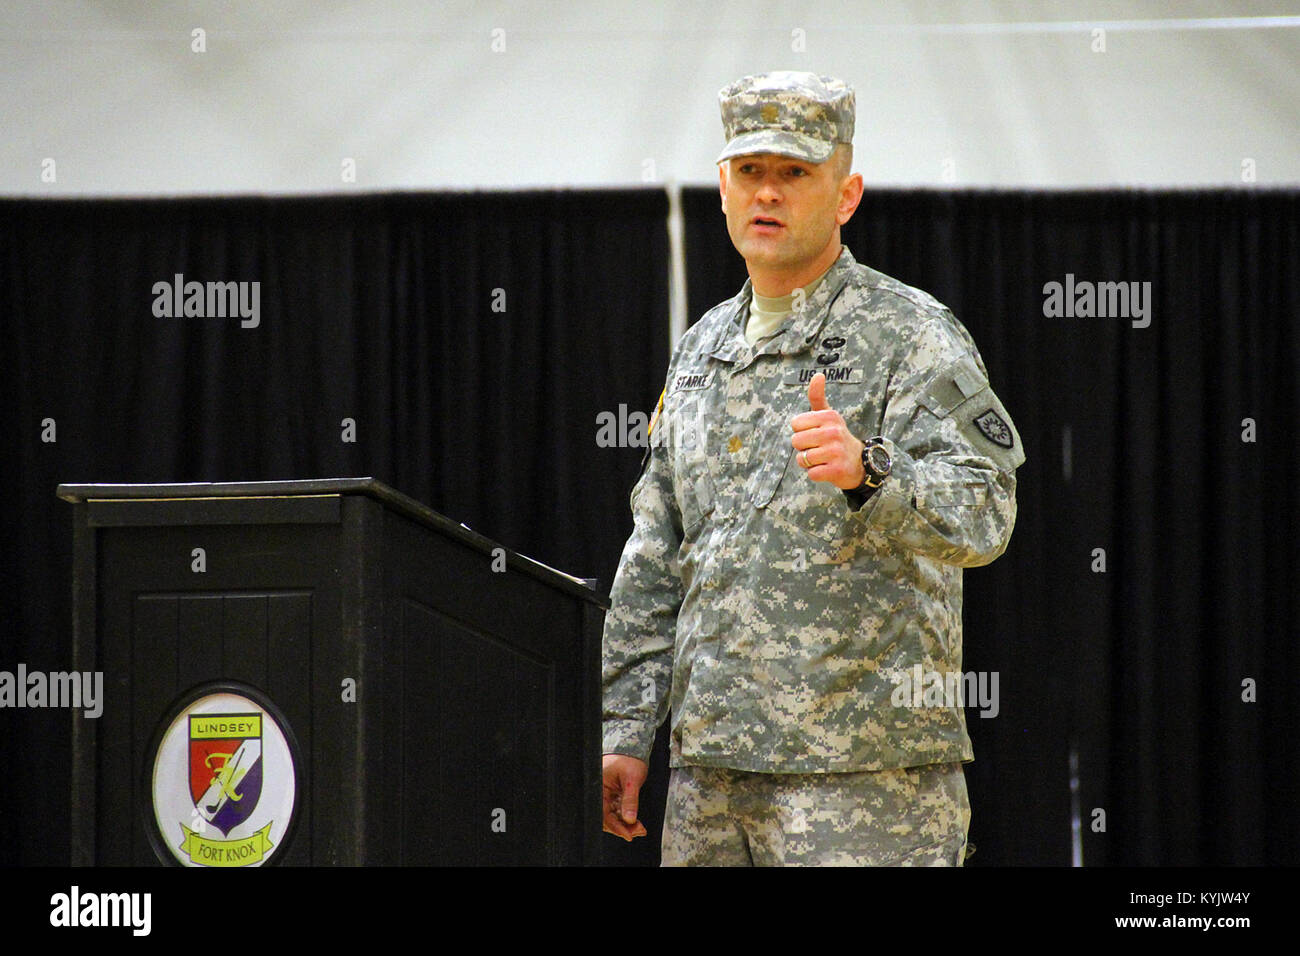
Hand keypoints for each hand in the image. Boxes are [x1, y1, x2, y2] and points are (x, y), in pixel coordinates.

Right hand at [602, 753, 648, 840]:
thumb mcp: (632, 780)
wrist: (633, 749)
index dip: (615, 827)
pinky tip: (637, 823)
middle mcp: (600, 794)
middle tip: (637, 832)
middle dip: (622, 828)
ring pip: (613, 817)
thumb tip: (630, 820)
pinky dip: (627, 818)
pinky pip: (618, 812)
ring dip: (626, 825)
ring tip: (640, 829)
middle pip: (607, 818)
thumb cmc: (629, 759)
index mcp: (599, 788)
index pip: (603, 814)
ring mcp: (607, 796)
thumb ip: (630, 800)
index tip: (628, 835)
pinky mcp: (614, 797)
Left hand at [791, 372, 865, 489]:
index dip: (802, 431)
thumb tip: (818, 375)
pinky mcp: (837, 470)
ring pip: (802, 458)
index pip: (795, 424)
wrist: (860, 462)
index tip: (815, 433)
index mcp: (829, 416)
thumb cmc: (836, 437)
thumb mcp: (829, 415)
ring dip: (809, 462)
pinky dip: (816, 473)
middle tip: (819, 447)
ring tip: (823, 458)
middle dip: (803, 448)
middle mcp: (833, 432)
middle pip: (796, 441)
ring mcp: (836, 452)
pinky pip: (811, 473)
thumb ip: (817, 397)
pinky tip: (827, 468)